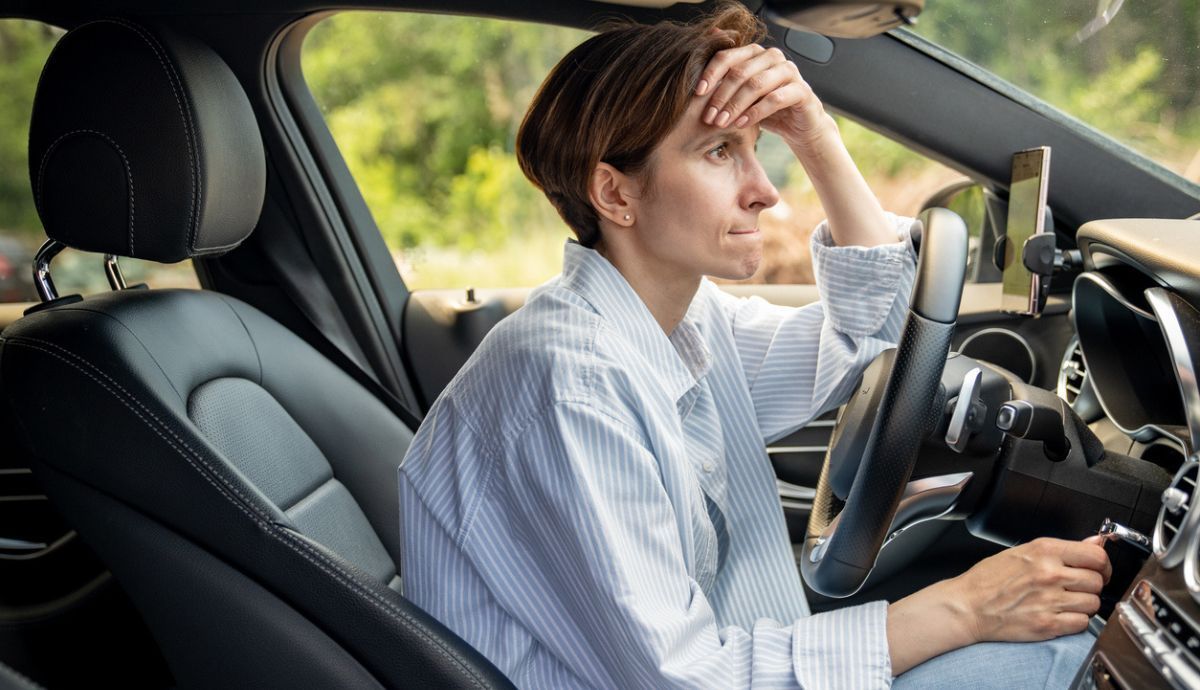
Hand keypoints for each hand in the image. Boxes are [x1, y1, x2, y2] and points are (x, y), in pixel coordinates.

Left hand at [695, 43, 830, 147]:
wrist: (798, 127)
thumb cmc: (766, 108)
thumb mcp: (740, 94)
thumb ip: (724, 79)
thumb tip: (704, 52)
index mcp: (755, 53)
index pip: (728, 56)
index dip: (710, 74)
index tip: (698, 93)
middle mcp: (773, 57)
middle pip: (740, 72)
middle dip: (721, 95)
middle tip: (708, 116)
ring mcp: (789, 71)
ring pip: (756, 84)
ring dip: (735, 105)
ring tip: (722, 122)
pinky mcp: (801, 90)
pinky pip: (774, 99)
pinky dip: (755, 112)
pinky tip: (741, 124)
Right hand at [948, 536, 1111, 643]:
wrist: (967, 606)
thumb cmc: (989, 579)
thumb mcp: (1023, 552)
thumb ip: (1061, 549)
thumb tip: (1094, 542)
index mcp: (1044, 551)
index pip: (1096, 555)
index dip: (1103, 565)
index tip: (1099, 570)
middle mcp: (1049, 574)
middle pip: (1097, 581)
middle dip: (1090, 586)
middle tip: (1076, 587)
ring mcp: (1049, 601)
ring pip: (1092, 604)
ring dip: (1083, 604)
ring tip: (1064, 602)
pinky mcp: (1048, 624)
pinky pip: (1082, 624)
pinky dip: (1075, 621)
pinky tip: (1059, 615)